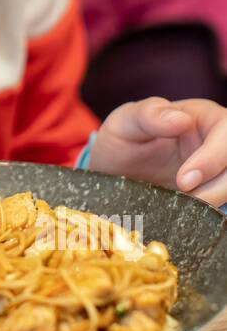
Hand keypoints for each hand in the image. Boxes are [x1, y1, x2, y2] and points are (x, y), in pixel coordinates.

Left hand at [88, 96, 226, 207]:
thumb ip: (149, 115)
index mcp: (203, 117)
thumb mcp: (126, 121)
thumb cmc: (123, 138)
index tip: (183, 182)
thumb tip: (182, 120)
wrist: (113, 172)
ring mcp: (218, 170)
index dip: (212, 158)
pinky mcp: (213, 193)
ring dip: (214, 200)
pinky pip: (222, 202)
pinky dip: (208, 213)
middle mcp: (218, 143)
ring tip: (182, 209)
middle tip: (186, 199)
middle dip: (218, 186)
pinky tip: (185, 215)